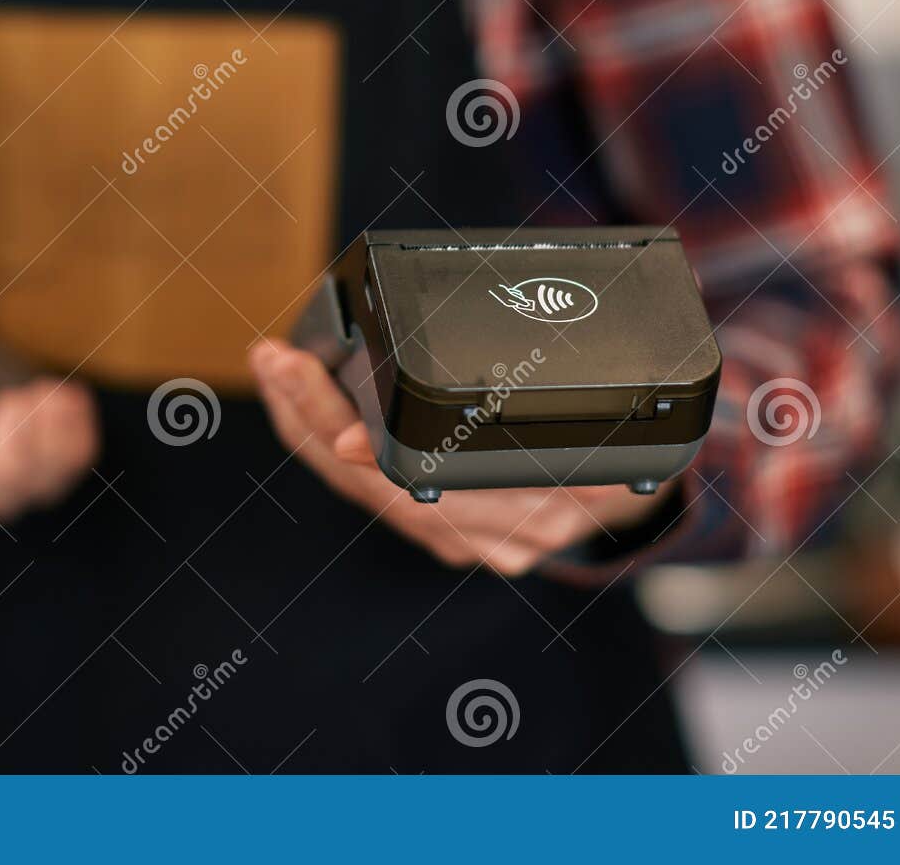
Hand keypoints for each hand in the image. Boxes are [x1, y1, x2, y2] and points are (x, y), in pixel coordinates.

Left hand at [249, 340, 674, 575]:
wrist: (627, 500)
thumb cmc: (623, 461)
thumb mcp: (626, 454)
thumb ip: (612, 451)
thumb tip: (627, 445)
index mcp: (520, 522)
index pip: (431, 500)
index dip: (379, 470)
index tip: (339, 437)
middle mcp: (475, 537)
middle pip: (371, 488)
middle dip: (315, 421)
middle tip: (279, 362)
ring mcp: (447, 533)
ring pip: (352, 486)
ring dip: (302, 423)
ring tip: (271, 365)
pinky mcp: (429, 519)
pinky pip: (356, 485)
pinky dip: (315, 438)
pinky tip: (290, 397)